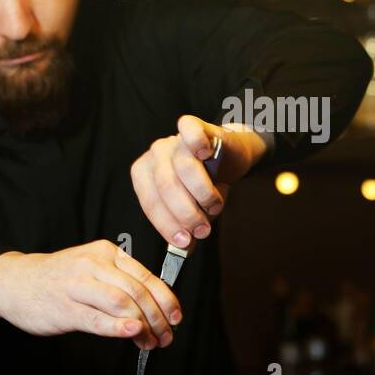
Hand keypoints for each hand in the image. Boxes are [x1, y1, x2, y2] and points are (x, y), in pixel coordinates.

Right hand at [0, 241, 181, 348]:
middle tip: (166, 336)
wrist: (14, 282)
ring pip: (122, 303)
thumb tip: (156, 307)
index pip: (146, 276)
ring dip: (143, 326)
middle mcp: (94, 265)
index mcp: (106, 253)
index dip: (166, 299)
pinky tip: (132, 332)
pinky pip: (97, 318)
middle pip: (137, 291)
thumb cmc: (58, 279)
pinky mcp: (65, 308)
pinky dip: (118, 326)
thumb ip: (122, 283)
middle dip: (158, 317)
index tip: (175, 316)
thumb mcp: (93, 268)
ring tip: (151, 341)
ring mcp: (78, 286)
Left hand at [130, 115, 267, 246]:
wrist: (229, 157)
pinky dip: (197, 144)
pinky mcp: (193, 125)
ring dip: (202, 192)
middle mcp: (155, 155)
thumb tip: (183, 250)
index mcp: (144, 176)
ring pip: (184, 166)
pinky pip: (190, 132)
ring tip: (215, 205)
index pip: (150, 203)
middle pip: (166, 186)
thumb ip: (186, 227)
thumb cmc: (206, 185)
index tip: (184, 242)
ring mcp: (173, 139)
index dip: (167, 224)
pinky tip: (207, 156)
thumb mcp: (194, 209)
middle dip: (186, 213)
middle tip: (203, 230)